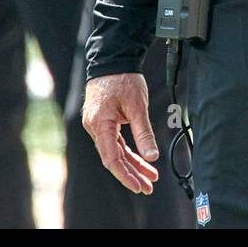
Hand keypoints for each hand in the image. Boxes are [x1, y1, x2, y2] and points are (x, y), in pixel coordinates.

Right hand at [82, 72, 160, 193]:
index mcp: (100, 124)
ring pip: (115, 151)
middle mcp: (95, 127)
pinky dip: (128, 151)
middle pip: (113, 158)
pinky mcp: (103, 121)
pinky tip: (142, 161)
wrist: (113, 59)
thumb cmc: (124, 79)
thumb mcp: (138, 106)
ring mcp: (97, 125)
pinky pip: (115, 141)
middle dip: (131, 174)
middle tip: (148, 187)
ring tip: (150, 177)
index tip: (139, 186)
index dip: (125, 175)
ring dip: (132, 164)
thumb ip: (144, 133)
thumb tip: (152, 157)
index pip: (111, 159)